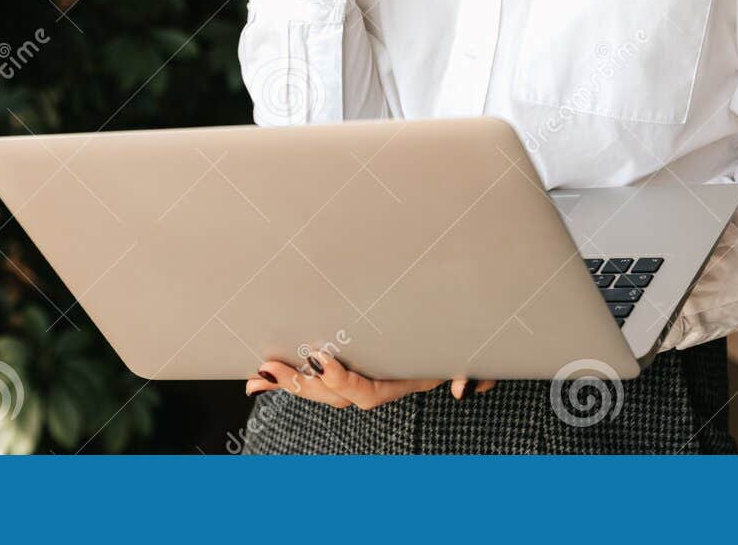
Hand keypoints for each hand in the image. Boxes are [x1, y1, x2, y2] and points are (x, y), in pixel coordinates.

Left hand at [244, 345, 496, 410]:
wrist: (456, 339)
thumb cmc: (460, 342)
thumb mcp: (477, 356)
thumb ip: (478, 373)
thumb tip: (464, 389)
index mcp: (399, 381)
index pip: (366, 392)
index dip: (343, 381)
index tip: (322, 359)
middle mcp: (377, 385)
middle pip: (333, 398)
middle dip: (301, 385)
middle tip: (271, 368)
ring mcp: (360, 379)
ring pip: (320, 392)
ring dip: (289, 384)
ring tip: (259, 376)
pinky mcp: (346, 368)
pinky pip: (314, 381)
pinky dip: (288, 381)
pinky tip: (260, 381)